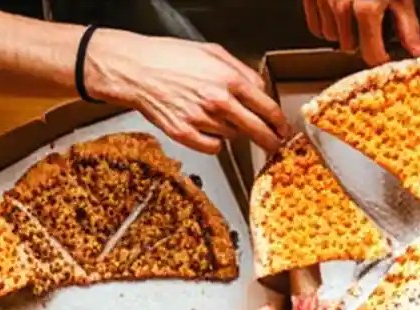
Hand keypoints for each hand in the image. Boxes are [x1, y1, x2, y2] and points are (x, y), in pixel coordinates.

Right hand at [86, 30, 290, 153]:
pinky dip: (214, 141)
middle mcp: (219, 102)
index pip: (267, 107)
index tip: (283, 128)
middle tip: (275, 144)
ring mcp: (202, 120)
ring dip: (233, 131)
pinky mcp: (185, 135)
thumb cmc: (169, 57)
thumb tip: (260, 89)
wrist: (135, 69)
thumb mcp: (212, 52)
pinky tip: (206, 128)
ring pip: (234, 137)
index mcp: (229, 79)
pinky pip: (214, 147)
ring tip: (216, 116)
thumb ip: (241, 71)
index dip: (279, 122)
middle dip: (271, 140)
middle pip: (258, 130)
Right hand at [304, 0, 419, 65]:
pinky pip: (314, 26)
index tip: (385, 55)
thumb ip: (408, 27)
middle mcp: (341, 6)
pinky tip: (337, 13)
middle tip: (371, 26)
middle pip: (349, 47)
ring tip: (354, 15)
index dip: (381, 57)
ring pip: (330, 37)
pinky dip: (326, 24)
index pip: (371, 54)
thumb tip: (417, 52)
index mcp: (365, 9)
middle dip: (361, 40)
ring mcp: (323, 0)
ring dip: (342, 32)